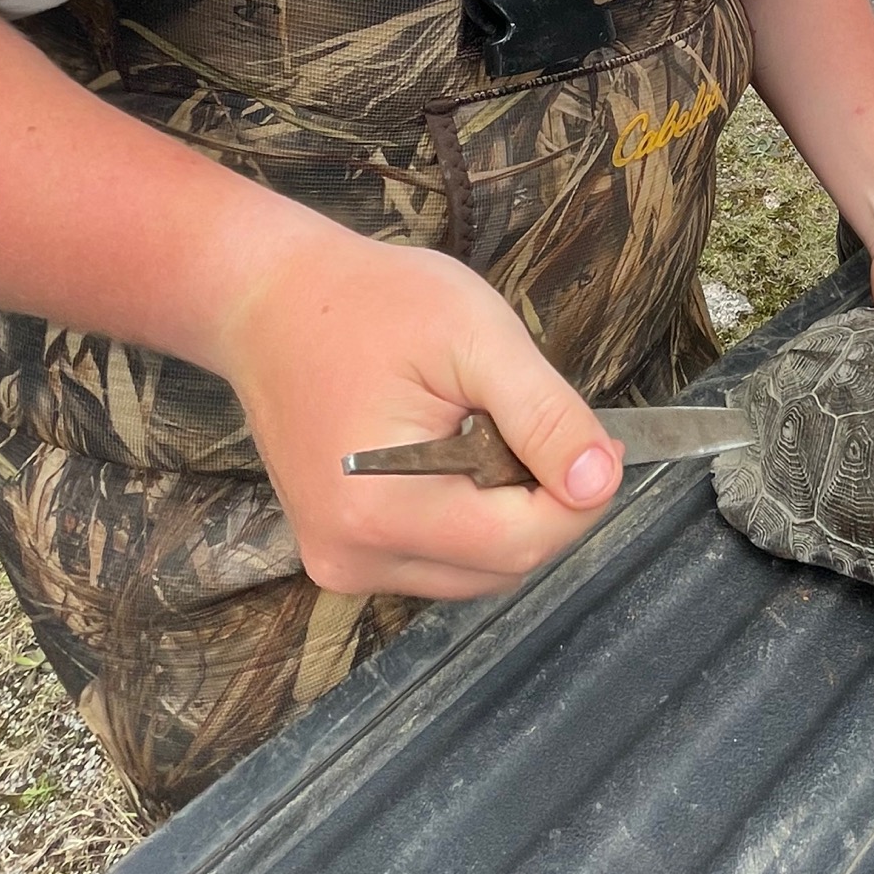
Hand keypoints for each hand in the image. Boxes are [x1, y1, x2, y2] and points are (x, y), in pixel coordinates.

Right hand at [213, 217, 625, 599]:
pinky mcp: (343, 555)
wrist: (271, 303)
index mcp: (381, 511)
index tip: (601, 439)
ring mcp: (343, 564)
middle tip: (529, 417)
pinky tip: (452, 454)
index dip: (580, 497)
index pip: (523, 542)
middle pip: (504, 563)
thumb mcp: (476, 337)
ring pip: (479, 569)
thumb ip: (544, 416)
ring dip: (506, 510)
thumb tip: (600, 482)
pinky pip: (443, 560)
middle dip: (541, 499)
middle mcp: (354, 558)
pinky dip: (471, 517)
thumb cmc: (370, 305)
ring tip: (479, 428)